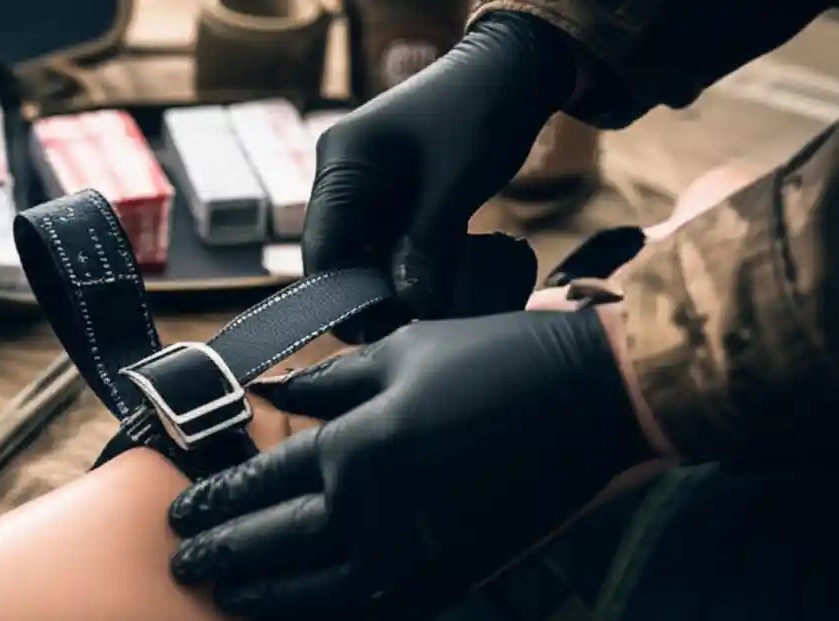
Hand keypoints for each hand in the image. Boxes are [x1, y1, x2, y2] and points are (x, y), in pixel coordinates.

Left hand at [168, 308, 657, 620]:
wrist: (595, 398)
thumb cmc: (496, 357)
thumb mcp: (402, 350)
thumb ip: (329, 381)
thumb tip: (273, 394)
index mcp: (359, 445)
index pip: (264, 481)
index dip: (217, 498)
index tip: (180, 510)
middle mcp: (378, 511)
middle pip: (277, 544)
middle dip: (222, 555)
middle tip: (181, 566)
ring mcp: (418, 554)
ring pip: (319, 594)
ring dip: (266, 599)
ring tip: (227, 599)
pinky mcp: (456, 578)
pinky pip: (378, 619)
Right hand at [305, 11, 577, 339]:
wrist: (515, 71)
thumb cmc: (481, 112)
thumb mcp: (454, 184)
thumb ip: (427, 246)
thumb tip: (410, 303)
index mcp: (343, 162)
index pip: (323, 245)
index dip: (341, 295)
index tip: (369, 332)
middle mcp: (346, 175)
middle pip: (343, 253)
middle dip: (373, 291)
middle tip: (407, 325)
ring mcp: (370, 185)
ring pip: (370, 253)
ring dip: (397, 281)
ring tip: (431, 307)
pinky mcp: (397, 195)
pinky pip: (393, 242)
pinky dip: (414, 264)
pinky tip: (442, 282)